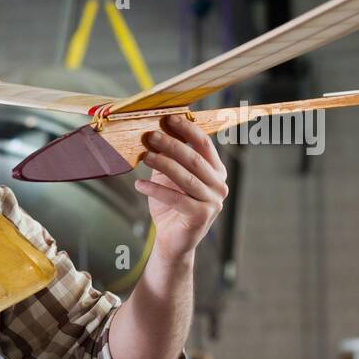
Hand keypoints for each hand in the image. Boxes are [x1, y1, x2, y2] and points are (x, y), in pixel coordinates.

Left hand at [135, 113, 227, 260]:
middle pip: (194, 159)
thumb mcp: (169, 178)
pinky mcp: (201, 216)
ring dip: (163, 164)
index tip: (169, 118)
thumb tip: (153, 132)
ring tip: (144, 156)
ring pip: (186, 178)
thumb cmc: (171, 206)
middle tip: (151, 135)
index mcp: (216, 171)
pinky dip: (155, 190)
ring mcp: (213, 202)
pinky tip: (139, 184)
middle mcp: (219, 185)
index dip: (187, 129)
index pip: (204, 145)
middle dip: (172, 145)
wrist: (172, 241)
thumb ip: (168, 158)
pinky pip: (175, 199)